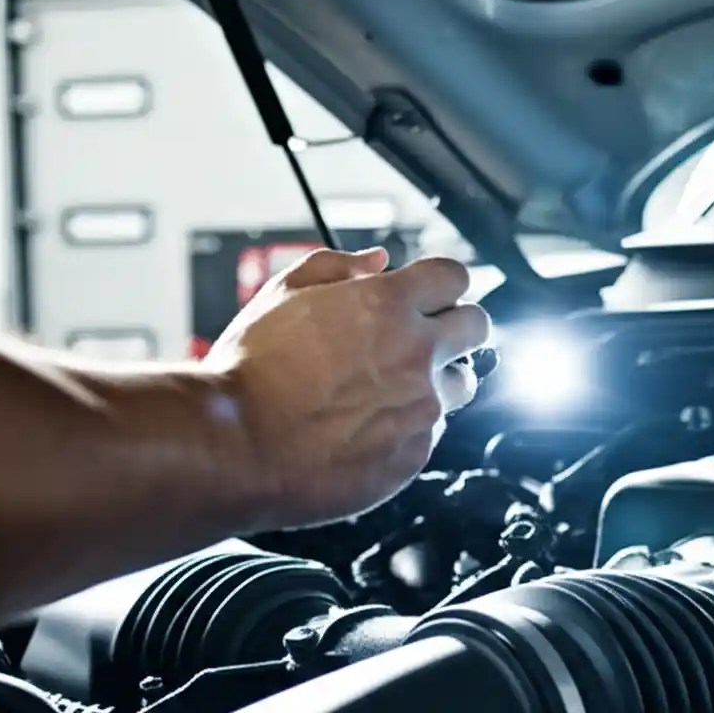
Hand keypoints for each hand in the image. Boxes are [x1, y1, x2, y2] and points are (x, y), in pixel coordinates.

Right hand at [205, 248, 489, 527]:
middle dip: (456, 326)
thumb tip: (374, 260)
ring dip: (439, 379)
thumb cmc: (251, 372)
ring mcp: (422, 407)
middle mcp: (417, 353)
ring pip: (462, 383)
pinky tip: (370, 426)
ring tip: (392, 389)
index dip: (441, 283)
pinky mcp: (416, 454)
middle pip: (477, 326)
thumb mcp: (282, 294)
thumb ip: (336, 266)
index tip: (429, 294)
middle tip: (426, 337)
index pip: (455, 276)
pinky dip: (412, 425)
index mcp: (389, 304)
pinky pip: (433, 432)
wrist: (236, 445)